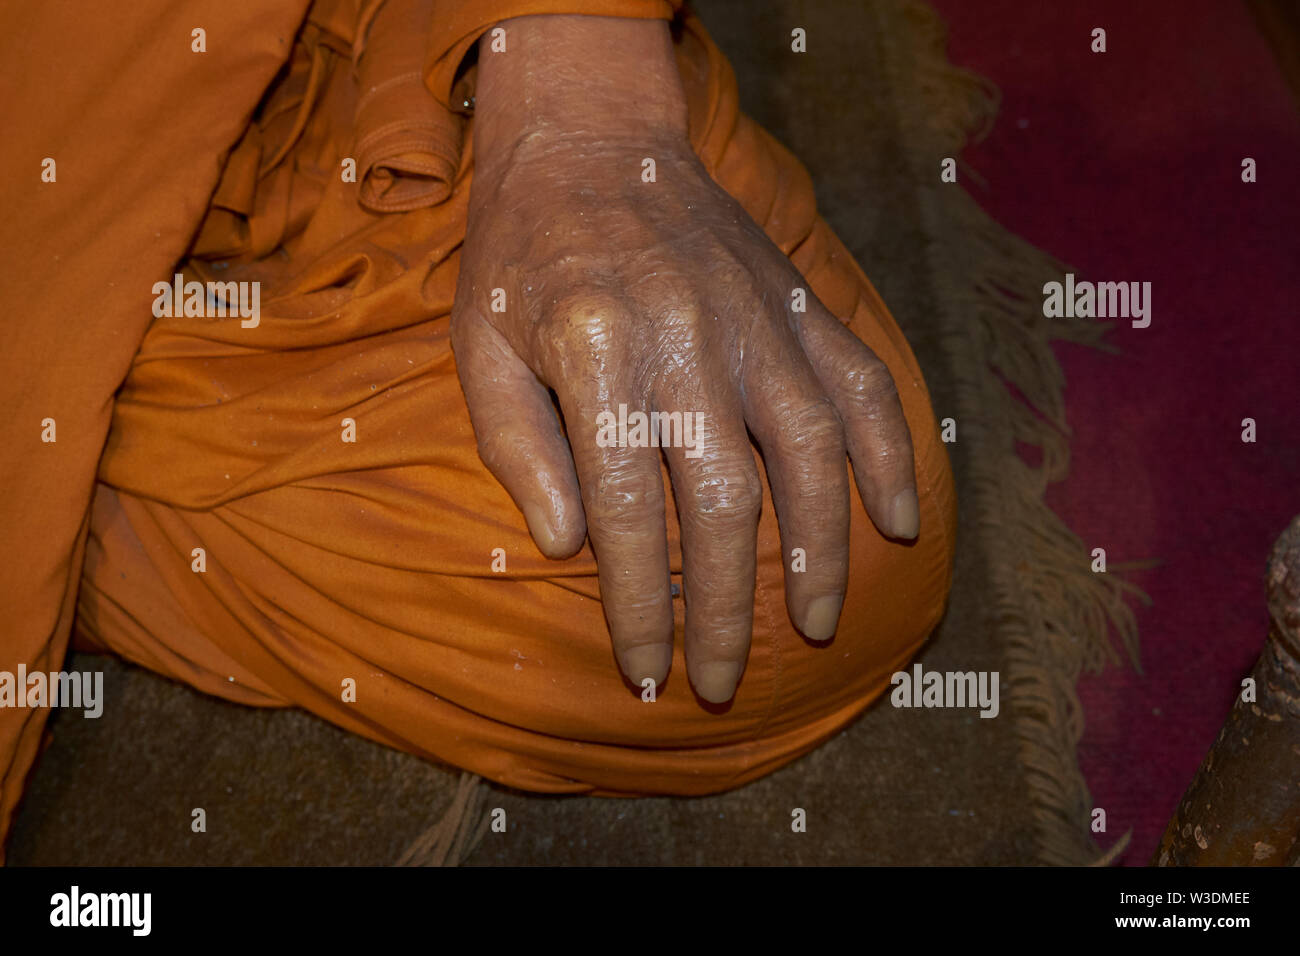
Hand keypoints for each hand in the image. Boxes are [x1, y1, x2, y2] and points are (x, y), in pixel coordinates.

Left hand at [451, 15, 917, 702]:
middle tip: (719, 680)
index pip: (628, 511)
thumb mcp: (479, 348)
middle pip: (727, 501)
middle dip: (726, 608)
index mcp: (596, 350)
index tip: (646, 670)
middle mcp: (686, 336)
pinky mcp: (797, 302)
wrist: (591, 139)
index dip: (640, 605)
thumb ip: (520, 447)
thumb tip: (573, 546)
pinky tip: (899, 519)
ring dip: (821, 549)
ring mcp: (754, 318)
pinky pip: (862, 383)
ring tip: (815, 623)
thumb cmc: (523, 255)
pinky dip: (889, 454)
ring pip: (812, 452)